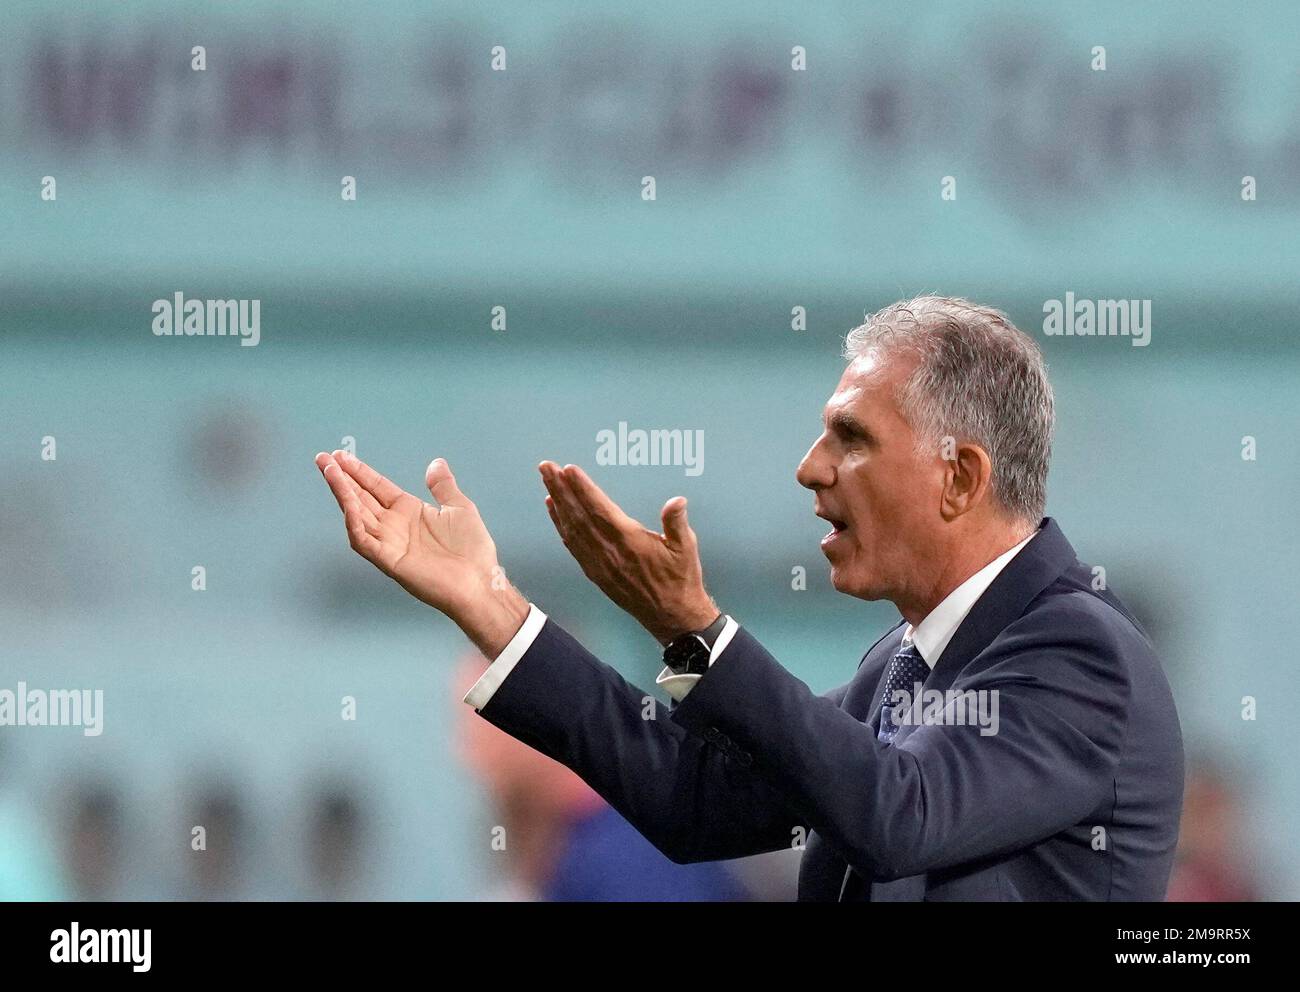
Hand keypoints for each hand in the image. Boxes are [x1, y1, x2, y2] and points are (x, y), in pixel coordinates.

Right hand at [314, 450, 528, 657]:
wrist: (480, 581)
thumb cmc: (473, 549)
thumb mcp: (459, 508)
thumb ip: (443, 485)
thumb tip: (436, 463)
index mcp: (408, 511)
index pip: (376, 487)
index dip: (359, 471)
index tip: (340, 455)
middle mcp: (393, 526)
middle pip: (360, 497)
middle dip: (341, 478)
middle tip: (323, 458)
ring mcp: (389, 543)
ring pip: (356, 515)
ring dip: (342, 494)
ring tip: (330, 471)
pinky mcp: (389, 560)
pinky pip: (364, 541)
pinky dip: (354, 523)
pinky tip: (348, 505)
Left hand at [539, 462, 718, 643]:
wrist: (670, 616)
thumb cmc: (680, 580)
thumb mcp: (687, 549)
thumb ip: (677, 523)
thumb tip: (677, 501)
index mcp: (630, 542)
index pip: (600, 510)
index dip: (583, 489)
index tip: (568, 470)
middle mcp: (609, 552)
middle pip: (579, 515)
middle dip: (561, 488)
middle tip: (546, 466)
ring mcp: (599, 564)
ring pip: (572, 528)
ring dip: (558, 502)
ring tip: (546, 479)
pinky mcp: (595, 572)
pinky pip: (573, 544)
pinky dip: (560, 525)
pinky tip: (554, 509)